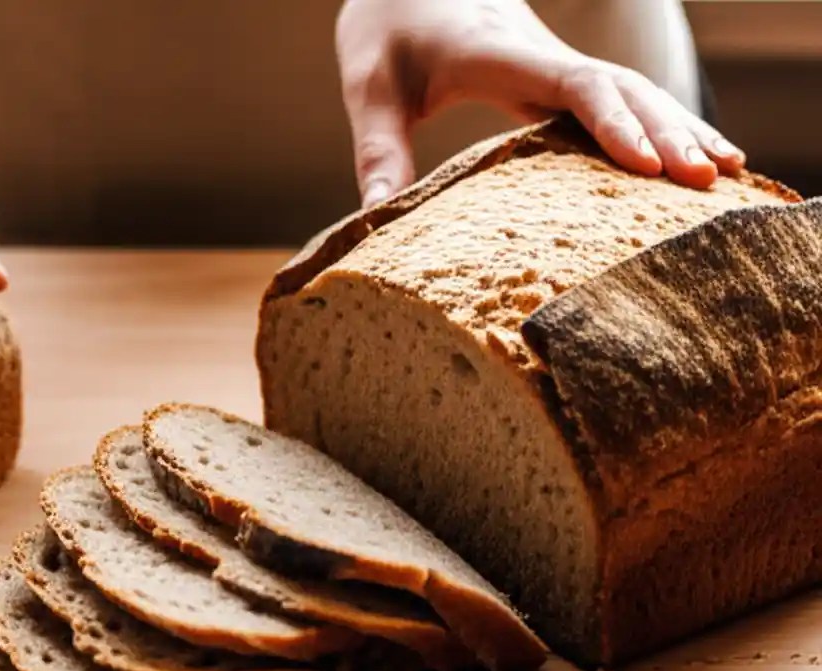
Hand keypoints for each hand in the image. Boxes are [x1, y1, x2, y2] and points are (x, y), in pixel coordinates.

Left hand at [336, 0, 745, 206]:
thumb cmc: (386, 34)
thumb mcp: (369, 87)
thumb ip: (377, 147)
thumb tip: (377, 213)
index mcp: (501, 54)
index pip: (574, 82)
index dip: (614, 120)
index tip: (646, 163)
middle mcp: (540, 56)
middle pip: (622, 86)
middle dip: (667, 129)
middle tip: (706, 181)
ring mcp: (552, 66)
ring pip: (630, 90)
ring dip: (675, 126)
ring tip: (724, 172)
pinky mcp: (552, 80)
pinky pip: (615, 101)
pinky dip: (655, 127)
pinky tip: (684, 159)